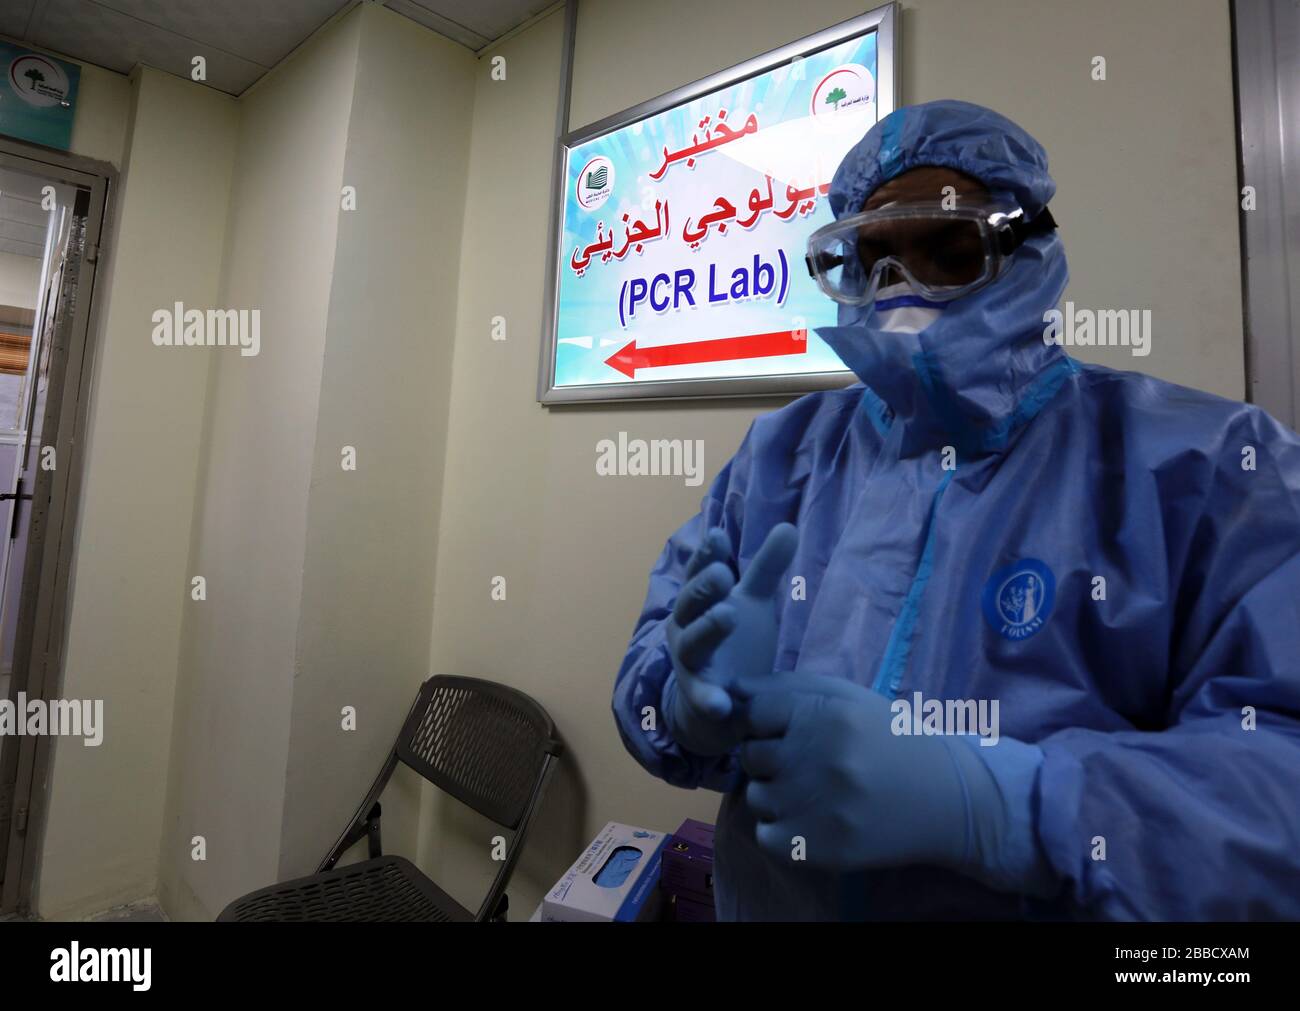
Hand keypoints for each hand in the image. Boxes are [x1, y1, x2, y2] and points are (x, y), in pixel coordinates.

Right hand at [663, 523, 797, 755]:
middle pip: (690, 605)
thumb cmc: (733, 642)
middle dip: (703, 588)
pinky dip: (708, 699)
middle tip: (723, 574)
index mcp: (698, 602)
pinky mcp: (700, 698)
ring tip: (727, 615)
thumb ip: (766, 568)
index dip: (706, 555)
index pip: (699, 573)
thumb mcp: (751, 602)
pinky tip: (722, 704)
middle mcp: (686, 629)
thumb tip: (788, 526)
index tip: (718, 535)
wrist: (717, 702)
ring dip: (707, 630)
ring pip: (693, 645)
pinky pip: (701, 698)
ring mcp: (690, 664)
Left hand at [738, 674, 998, 873]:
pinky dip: (781, 832)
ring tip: (814, 793)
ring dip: (775, 795)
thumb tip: (731, 689)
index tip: (783, 731)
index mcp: (823, 713)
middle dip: (770, 759)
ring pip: (756, 797)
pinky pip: (767, 837)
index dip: (761, 723)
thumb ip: (787, 686)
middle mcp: (816, 757)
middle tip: (806, 764)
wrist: (946, 798)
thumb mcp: (846, 697)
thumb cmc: (889, 738)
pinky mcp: (819, 848)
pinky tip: (812, 820)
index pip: (749, 713)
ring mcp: (816, 806)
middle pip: (749, 756)